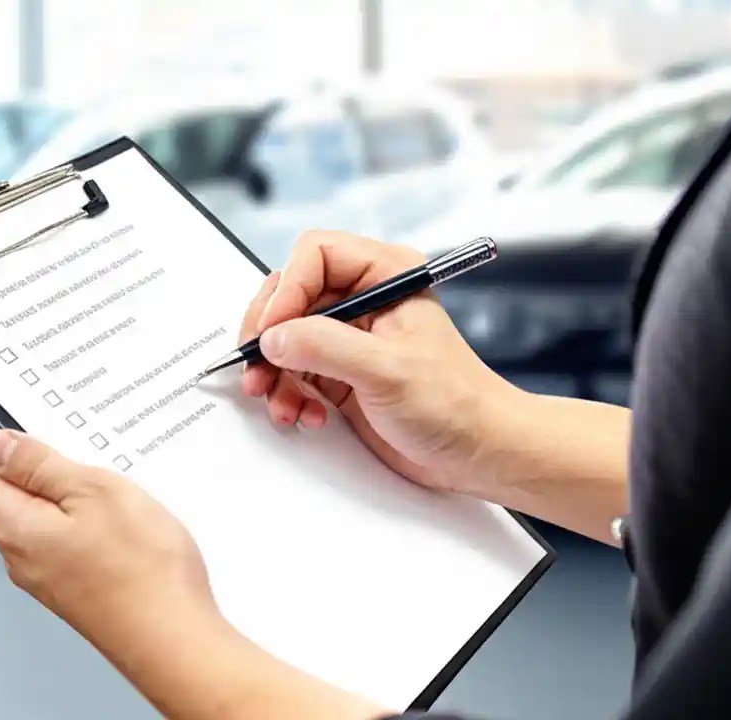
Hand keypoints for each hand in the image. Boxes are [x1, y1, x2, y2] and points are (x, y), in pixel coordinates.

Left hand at [0, 430, 388, 718]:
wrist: (176, 641)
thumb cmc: (142, 569)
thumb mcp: (91, 490)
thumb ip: (39, 465)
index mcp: (13, 524)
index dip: (22, 444)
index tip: (59, 438)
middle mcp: (21, 555)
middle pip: (22, 491)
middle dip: (58, 471)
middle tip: (103, 469)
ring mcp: (49, 577)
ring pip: (55, 517)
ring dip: (85, 500)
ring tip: (125, 501)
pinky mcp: (78, 589)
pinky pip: (77, 543)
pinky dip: (100, 528)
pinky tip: (132, 530)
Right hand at [242, 230, 517, 493]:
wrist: (474, 452)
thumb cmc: (454, 403)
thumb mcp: (386, 370)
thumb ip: (325, 347)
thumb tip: (273, 338)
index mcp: (385, 274)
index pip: (314, 256)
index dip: (286, 290)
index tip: (271, 331)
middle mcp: (364, 298)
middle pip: (290, 295)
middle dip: (268, 335)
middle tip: (256, 367)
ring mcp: (349, 336)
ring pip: (284, 336)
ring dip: (273, 372)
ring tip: (279, 401)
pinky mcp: (340, 372)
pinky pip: (293, 371)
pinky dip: (288, 394)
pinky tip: (305, 414)